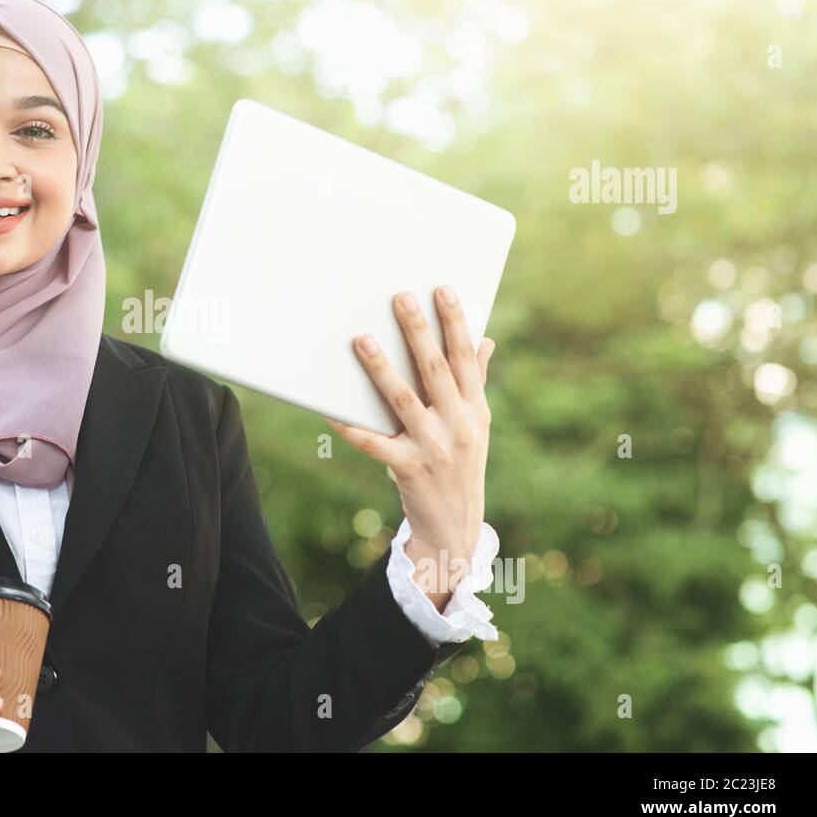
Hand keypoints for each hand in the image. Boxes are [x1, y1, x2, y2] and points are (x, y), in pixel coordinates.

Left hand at [325, 286, 495, 598]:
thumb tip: (486, 341)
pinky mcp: (407, 468)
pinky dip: (351, 425)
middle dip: (418, 332)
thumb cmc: (460, 464)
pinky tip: (330, 408)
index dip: (455, 323)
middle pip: (436, 370)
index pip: (466, 358)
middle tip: (400, 298)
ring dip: (381, 369)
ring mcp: (434, 447)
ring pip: (403, 399)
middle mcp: (458, 424)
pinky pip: (374, 442)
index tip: (443, 290)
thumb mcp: (475, 425)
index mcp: (475, 409)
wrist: (455, 526)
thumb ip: (476, 382)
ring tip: (362, 340)